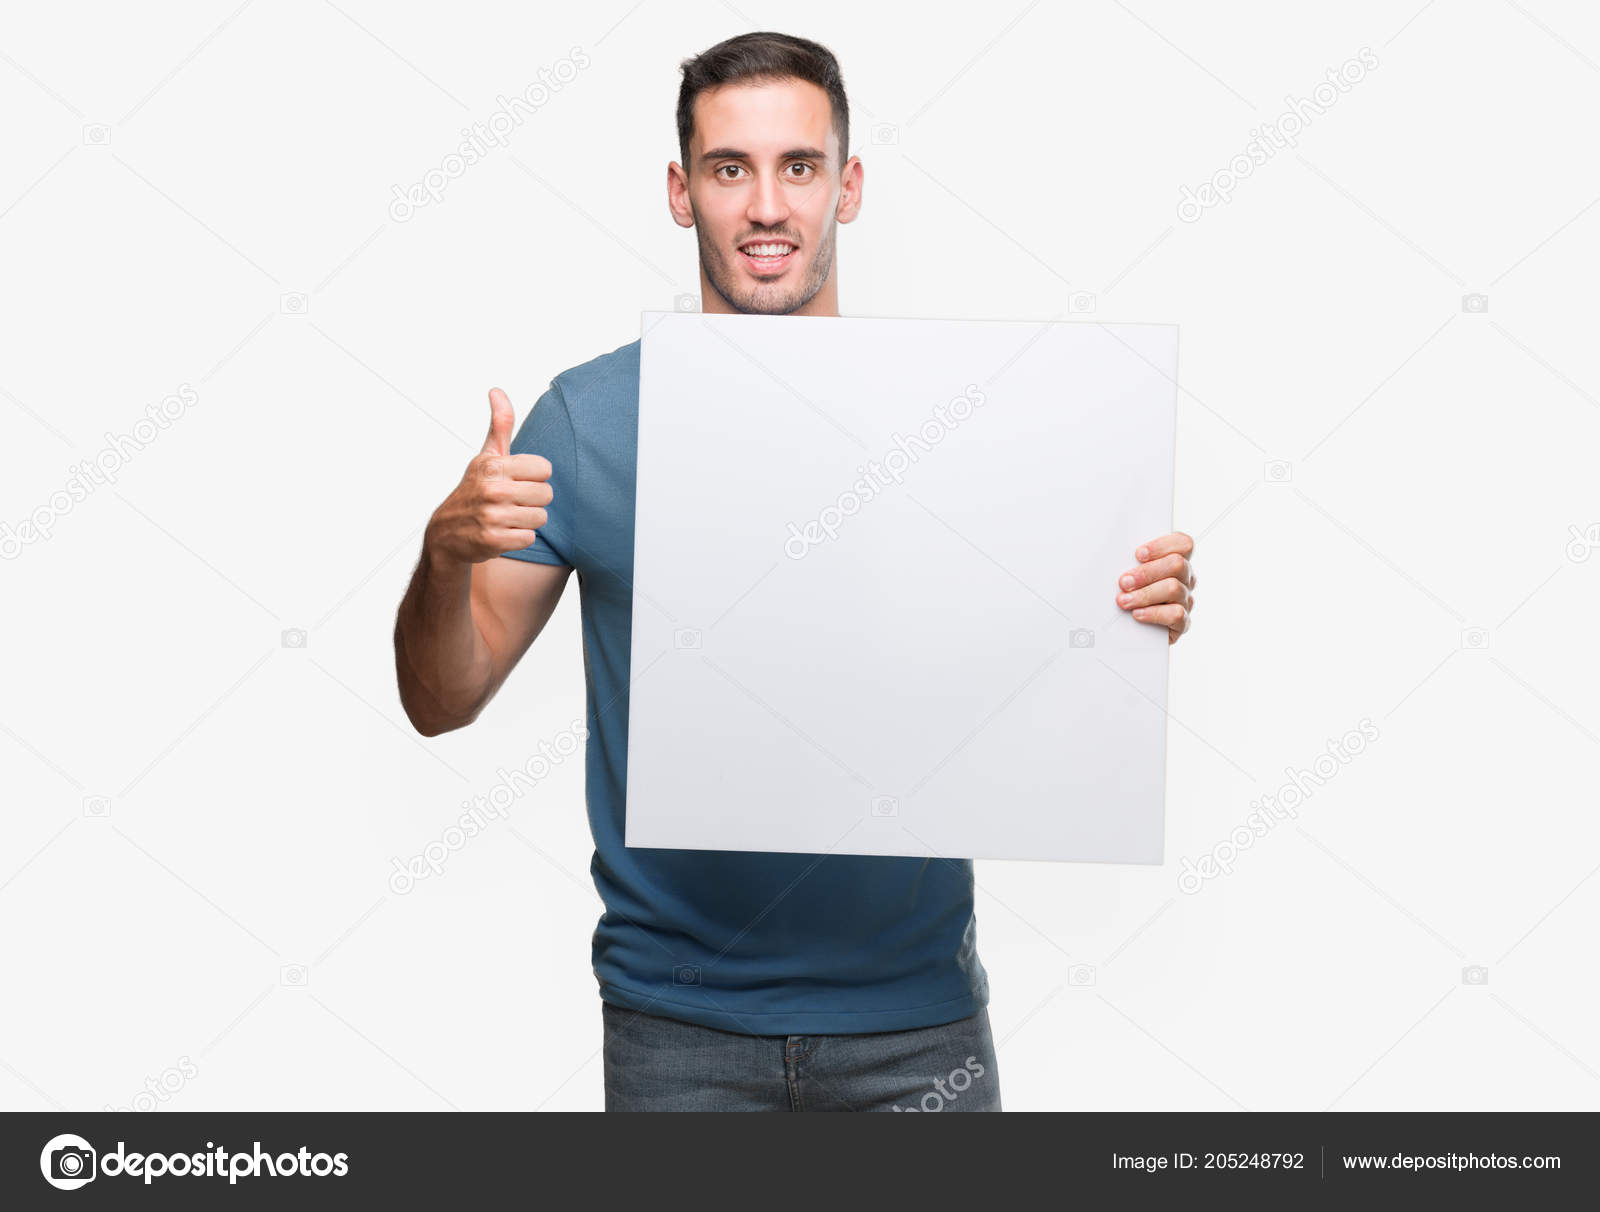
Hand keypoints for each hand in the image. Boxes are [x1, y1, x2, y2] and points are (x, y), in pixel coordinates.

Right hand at [424, 388, 553, 564]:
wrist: (446, 533)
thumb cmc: (475, 489)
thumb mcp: (486, 456)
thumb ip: (500, 425)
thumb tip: (496, 390)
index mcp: (494, 465)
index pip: (544, 468)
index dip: (534, 476)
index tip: (516, 480)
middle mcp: (492, 489)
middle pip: (546, 495)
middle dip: (533, 500)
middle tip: (512, 501)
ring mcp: (492, 516)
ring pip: (540, 518)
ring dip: (527, 520)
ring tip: (507, 517)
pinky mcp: (493, 540)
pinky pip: (529, 538)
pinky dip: (519, 538)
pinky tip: (502, 532)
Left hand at [1115, 531, 1194, 644]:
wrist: (1130, 633)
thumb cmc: (1129, 596)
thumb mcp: (1130, 576)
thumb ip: (1131, 563)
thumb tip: (1114, 554)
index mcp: (1175, 562)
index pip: (1183, 544)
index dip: (1162, 546)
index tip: (1138, 554)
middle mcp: (1185, 579)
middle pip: (1177, 564)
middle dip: (1147, 572)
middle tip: (1124, 582)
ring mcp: (1185, 600)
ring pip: (1174, 588)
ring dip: (1145, 594)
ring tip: (1124, 601)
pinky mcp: (1183, 623)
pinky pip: (1176, 614)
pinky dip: (1154, 613)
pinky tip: (1137, 614)